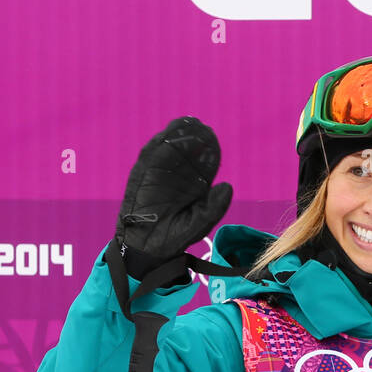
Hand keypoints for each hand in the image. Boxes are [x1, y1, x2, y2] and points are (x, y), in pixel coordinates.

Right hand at [114, 116, 232, 278]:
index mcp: (195, 186)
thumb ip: (215, 207)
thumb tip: (228, 186)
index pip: (205, 164)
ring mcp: (160, 173)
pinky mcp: (143, 173)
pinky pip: (152, 154)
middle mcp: (178, 177)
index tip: (213, 141)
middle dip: (196, 139)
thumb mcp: (200, 223)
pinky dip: (160, 142)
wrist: (147, 247)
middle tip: (203, 128)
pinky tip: (169, 133)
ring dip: (179, 135)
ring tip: (189, 125)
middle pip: (190, 152)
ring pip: (171, 148)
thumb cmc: (175, 238)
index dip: (209, 152)